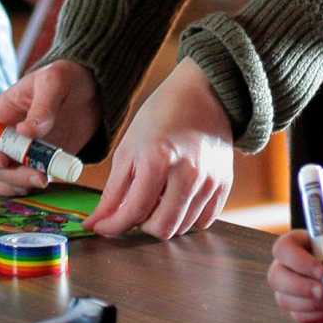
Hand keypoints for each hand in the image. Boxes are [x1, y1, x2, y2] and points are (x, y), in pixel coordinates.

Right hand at [0, 59, 100, 195]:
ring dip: (20, 185)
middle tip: (38, 176)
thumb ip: (42, 105)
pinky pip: (28, 182)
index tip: (4, 160)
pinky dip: (33, 188)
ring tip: (45, 179)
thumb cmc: (68, 77)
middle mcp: (8, 136)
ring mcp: (25, 152)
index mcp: (3, 114)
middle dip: (11, 176)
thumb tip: (25, 132)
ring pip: (6, 179)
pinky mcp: (42, 163)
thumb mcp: (55, 81)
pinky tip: (50, 180)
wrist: (93, 89)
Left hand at [87, 58, 235, 239]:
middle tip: (134, 209)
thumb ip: (114, 191)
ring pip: (183, 227)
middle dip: (141, 225)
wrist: (202, 94)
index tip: (101, 227)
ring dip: (164, 220)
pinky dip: (187, 217)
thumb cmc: (161, 116)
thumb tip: (97, 223)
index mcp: (158, 159)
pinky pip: (204, 220)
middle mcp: (188, 173)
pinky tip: (177, 197)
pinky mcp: (225, 183)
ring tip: (156, 198)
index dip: (112, 226)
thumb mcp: (128, 148)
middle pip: (162, 228)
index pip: (133, 211)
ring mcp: (210, 180)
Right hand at [268, 231, 322, 322]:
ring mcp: (293, 288)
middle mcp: (291, 265)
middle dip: (300, 287)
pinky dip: (319, 314)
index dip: (297, 261)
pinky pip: (301, 316)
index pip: (283, 248)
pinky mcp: (301, 308)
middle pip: (275, 277)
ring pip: (285, 300)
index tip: (322, 271)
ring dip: (313, 304)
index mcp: (301, 243)